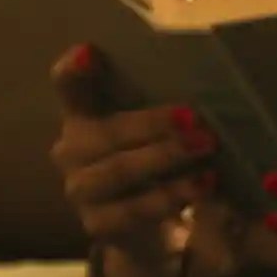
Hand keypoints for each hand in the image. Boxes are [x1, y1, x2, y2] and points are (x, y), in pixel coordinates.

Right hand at [48, 43, 218, 264]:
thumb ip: (167, 109)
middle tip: (195, 118)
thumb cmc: (156, 157)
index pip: (69, 85)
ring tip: (206, 147)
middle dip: (153, 123)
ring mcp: (80, 189)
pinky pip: (134, 210)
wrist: (148, 225)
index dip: (74, 69)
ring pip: (120, 170)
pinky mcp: (97, 224)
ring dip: (166, 157)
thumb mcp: (160, 129)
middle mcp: (72, 149)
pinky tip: (202, 184)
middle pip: (107, 131)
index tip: (90, 51)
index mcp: (84, 114)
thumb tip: (207, 96)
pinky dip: (170, 196)